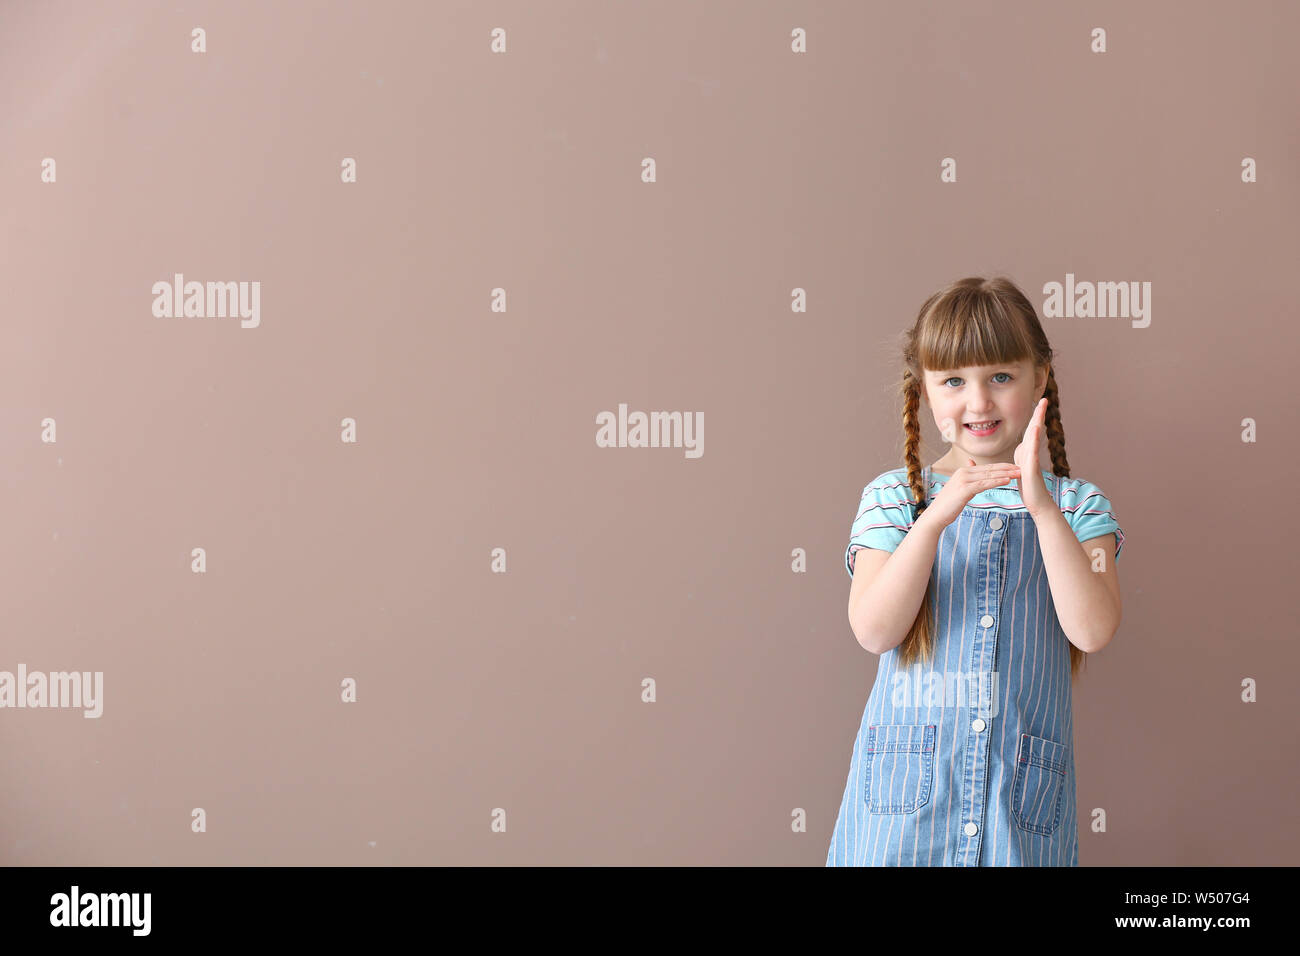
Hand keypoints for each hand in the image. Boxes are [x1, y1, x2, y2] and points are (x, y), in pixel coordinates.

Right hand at [922, 460, 1022, 529]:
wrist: (936, 516)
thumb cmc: (948, 505)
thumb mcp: (959, 488)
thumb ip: (968, 477)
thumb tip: (971, 464)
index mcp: (963, 471)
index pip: (987, 467)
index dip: (1003, 466)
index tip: (1016, 467)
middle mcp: (963, 472)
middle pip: (990, 469)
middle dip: (1007, 468)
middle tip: (1022, 467)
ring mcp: (963, 480)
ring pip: (989, 475)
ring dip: (1006, 473)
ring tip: (1019, 473)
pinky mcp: (964, 489)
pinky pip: (984, 484)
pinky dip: (997, 481)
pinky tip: (1007, 480)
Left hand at [1011, 398, 1052, 517]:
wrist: (1037, 503)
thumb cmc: (1029, 487)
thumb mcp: (1021, 466)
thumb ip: (1022, 454)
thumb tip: (1023, 444)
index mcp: (1027, 451)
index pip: (1030, 430)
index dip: (1034, 416)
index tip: (1038, 401)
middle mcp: (1032, 453)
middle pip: (1035, 429)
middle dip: (1039, 414)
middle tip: (1044, 399)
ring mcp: (1033, 460)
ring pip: (1035, 438)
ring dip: (1038, 422)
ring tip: (1041, 408)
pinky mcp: (1032, 468)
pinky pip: (1033, 452)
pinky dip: (1035, 440)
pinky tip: (1037, 430)